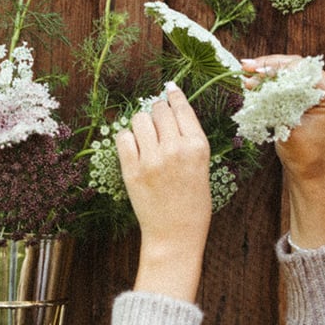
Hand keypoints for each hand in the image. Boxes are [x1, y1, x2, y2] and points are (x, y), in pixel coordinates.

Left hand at [116, 84, 210, 299]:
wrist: (176, 234)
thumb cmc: (193, 203)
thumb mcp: (202, 167)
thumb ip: (188, 140)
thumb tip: (170, 109)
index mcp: (197, 146)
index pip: (182, 108)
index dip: (173, 96)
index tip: (169, 90)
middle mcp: (175, 148)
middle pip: (159, 109)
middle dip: (157, 112)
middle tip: (157, 122)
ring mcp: (151, 159)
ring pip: (139, 119)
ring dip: (141, 123)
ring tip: (145, 137)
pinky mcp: (132, 170)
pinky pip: (123, 138)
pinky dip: (127, 139)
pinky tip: (134, 148)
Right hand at [242, 55, 324, 248]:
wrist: (306, 170)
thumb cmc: (301, 153)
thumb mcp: (288, 125)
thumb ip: (278, 100)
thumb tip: (258, 78)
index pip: (304, 70)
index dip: (277, 67)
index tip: (256, 70)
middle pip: (298, 67)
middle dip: (270, 67)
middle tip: (246, 67)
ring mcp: (321, 89)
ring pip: (292, 72)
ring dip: (269, 73)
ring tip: (247, 74)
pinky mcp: (310, 94)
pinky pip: (291, 81)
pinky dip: (273, 81)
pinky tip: (256, 81)